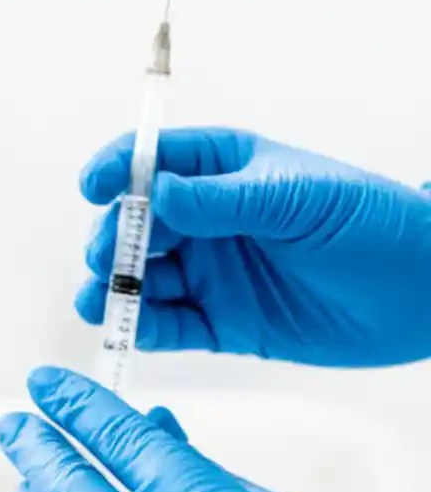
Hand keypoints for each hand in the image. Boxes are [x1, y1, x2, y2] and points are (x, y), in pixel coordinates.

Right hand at [75, 128, 430, 366]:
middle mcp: (204, 220)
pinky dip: (141, 329)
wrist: (426, 292)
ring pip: (140, 280)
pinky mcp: (221, 323)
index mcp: (220, 170)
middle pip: (132, 225)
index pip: (150, 161)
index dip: (115, 170)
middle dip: (108, 239)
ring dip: (110, 289)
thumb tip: (155, 192)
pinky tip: (128, 330)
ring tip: (98, 301)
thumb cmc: (373, 222)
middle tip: (103, 258)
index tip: (94, 187)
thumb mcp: (297, 197)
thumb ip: (222, 200)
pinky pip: (167, 327)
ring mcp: (210, 273)